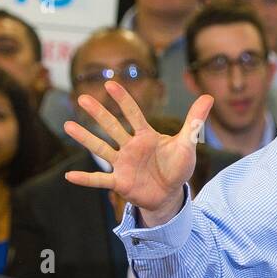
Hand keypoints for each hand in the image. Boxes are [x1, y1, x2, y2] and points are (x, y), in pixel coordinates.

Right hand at [63, 81, 212, 224]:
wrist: (170, 194)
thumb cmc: (177, 167)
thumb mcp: (188, 144)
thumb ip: (195, 121)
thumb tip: (208, 96)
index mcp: (145, 135)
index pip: (133, 114)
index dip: (123, 99)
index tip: (110, 84)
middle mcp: (130, 146)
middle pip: (112, 127)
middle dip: (98, 113)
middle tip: (82, 98)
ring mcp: (123, 164)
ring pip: (101, 148)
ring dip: (85, 138)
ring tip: (68, 125)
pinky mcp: (120, 182)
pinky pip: (100, 179)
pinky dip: (85, 178)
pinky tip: (69, 176)